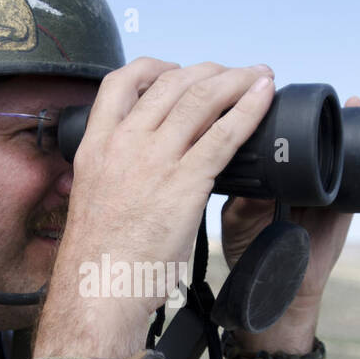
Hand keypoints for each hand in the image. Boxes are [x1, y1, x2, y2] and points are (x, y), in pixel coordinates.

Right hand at [51, 58, 276, 320]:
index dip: (152, 68)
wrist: (98, 290)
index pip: (119, 83)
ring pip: (200, 98)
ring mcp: (153, 160)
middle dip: (208, 71)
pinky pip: (224, 134)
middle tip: (232, 73)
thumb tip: (146, 175)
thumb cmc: (99, 259)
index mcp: (95, 146)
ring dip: (235, 80)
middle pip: (169, 83)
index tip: (175, 71)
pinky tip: (264, 97)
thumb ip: (118, 175)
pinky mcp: (185, 183)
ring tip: (258, 76)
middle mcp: (123, 144)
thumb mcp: (95, 200)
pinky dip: (249, 109)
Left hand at [220, 95, 359, 347]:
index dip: (267, 113)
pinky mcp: (344, 203)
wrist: (280, 290)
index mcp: (263, 176)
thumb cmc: (251, 255)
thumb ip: (245, 200)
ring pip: (332, 147)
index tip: (267, 89)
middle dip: (307, 112)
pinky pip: (357, 171)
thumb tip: (255, 180)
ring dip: (338, 121)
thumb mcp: (239, 222)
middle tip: (310, 94)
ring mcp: (320, 186)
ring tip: (343, 100)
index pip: (267, 137)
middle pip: (303, 134)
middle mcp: (293, 175)